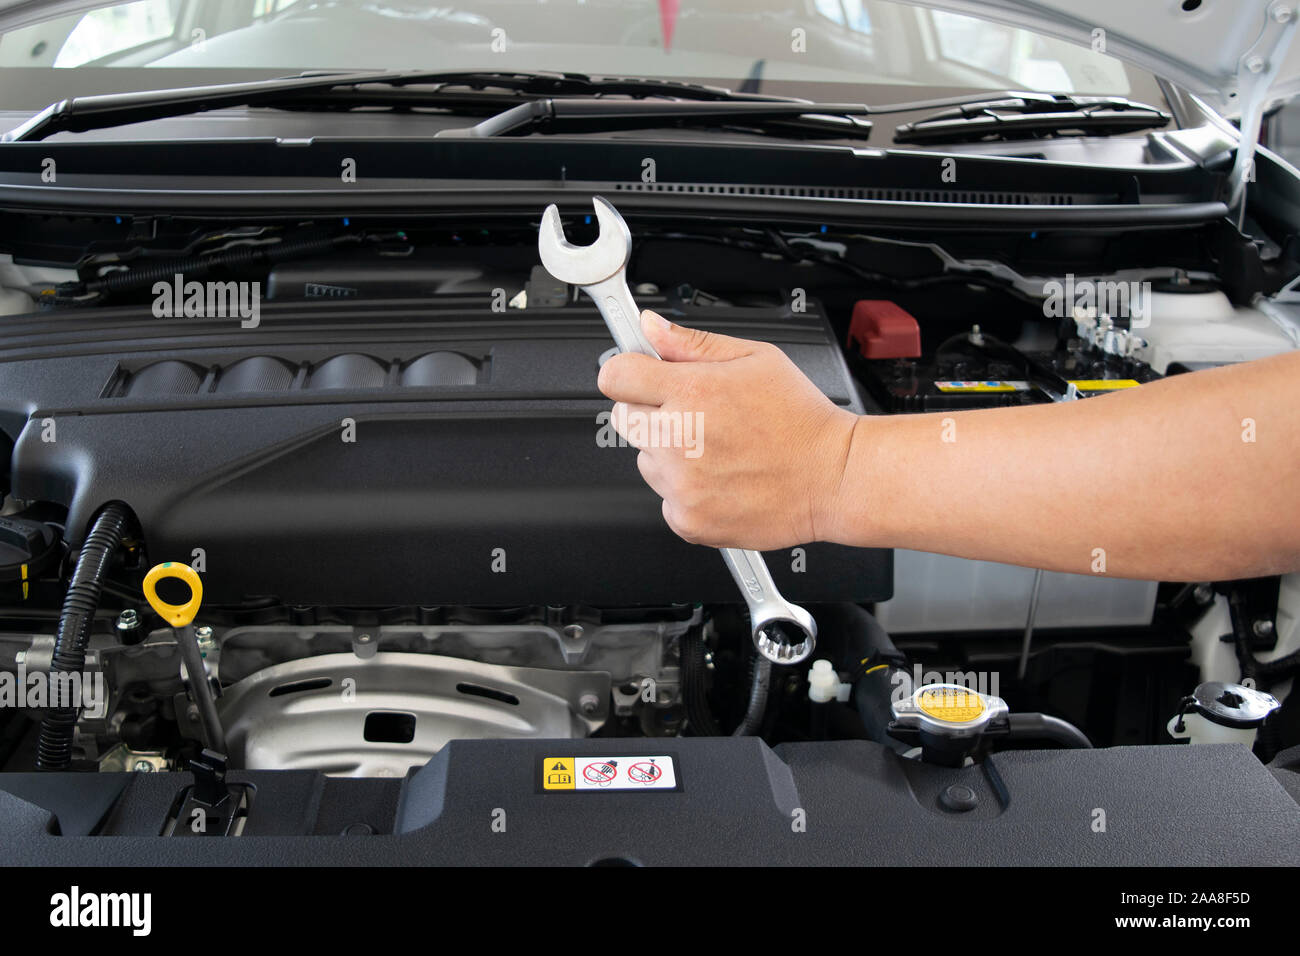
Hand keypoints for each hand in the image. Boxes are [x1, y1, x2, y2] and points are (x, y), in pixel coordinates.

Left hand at [597, 310, 858, 549]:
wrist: (833, 477)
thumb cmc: (801, 419)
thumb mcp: (755, 358)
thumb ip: (693, 344)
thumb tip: (652, 327)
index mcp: (691, 393)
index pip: (615, 375)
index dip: (628, 372)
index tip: (641, 377)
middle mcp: (679, 439)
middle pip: (622, 418)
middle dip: (651, 412)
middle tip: (694, 416)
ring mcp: (681, 484)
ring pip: (645, 460)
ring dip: (668, 454)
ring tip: (717, 450)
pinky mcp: (687, 519)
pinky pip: (664, 497)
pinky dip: (686, 491)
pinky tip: (721, 478)